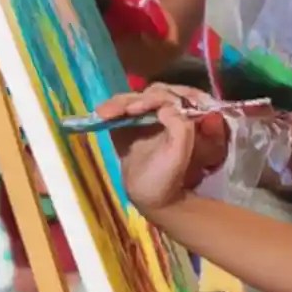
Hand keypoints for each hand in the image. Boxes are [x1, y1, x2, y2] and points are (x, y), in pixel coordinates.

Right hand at [98, 84, 229, 211]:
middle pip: (155, 94)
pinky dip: (111, 110)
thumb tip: (166, 106)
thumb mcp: (179, 155)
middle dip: (137, 99)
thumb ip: (180, 128)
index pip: (178, 96)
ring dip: (121, 103)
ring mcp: (150, 116)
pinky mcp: (131, 124)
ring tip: (105, 112)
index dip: (160, 97)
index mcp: (190, 117)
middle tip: (123, 110)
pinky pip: (122, 111)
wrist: (152, 198)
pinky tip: (101, 113)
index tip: (141, 108)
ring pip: (136, 100)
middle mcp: (172, 111)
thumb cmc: (169, 177)